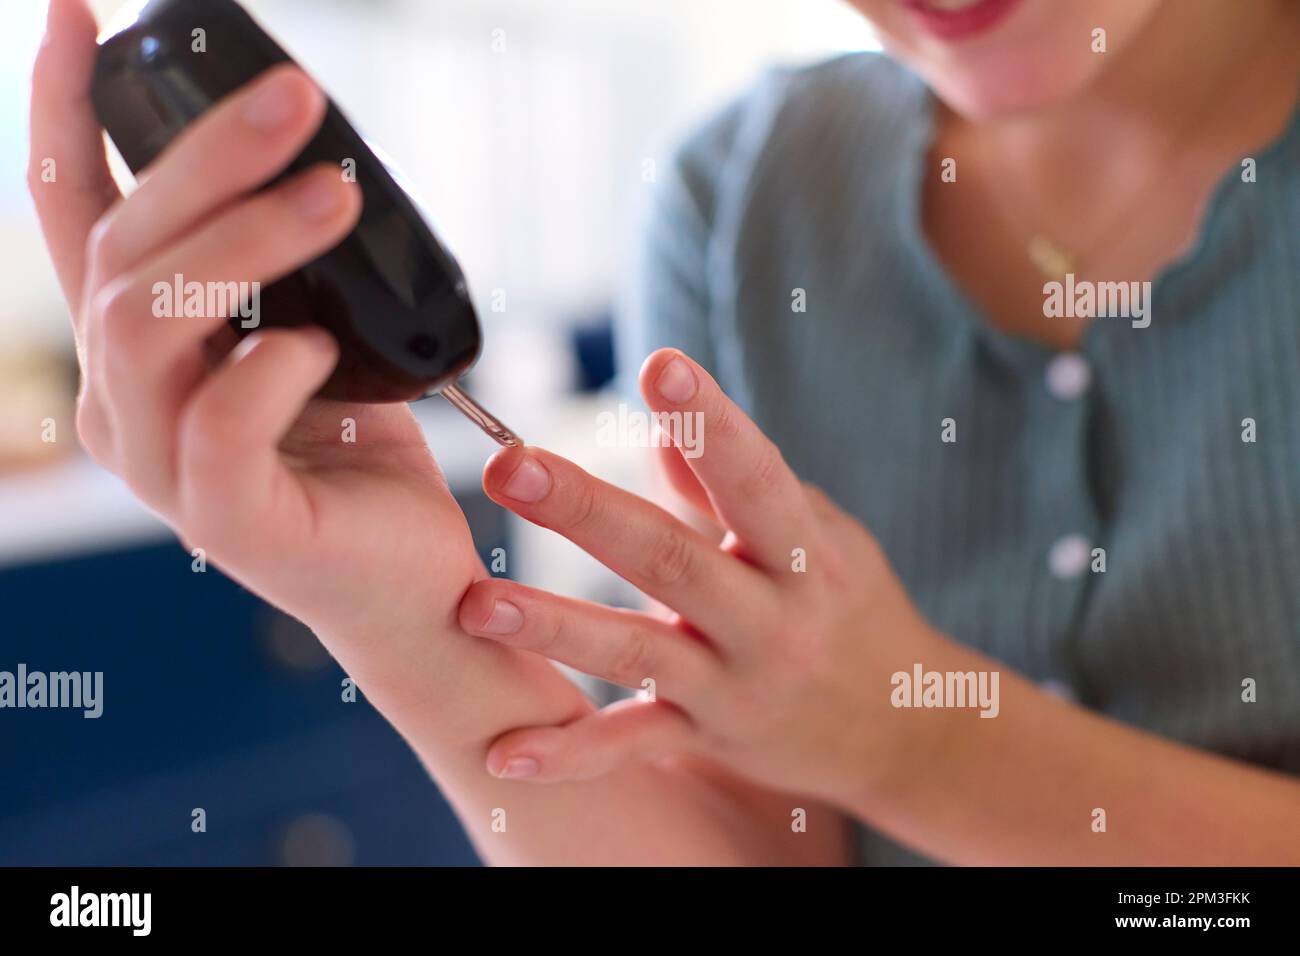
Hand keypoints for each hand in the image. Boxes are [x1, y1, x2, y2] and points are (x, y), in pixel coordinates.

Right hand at [29, 1, 479, 671]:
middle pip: (124, 250)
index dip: (68, 112)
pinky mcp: (225, 520)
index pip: (81, 215)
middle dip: (205, 157)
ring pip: (152, 321)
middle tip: (294, 98)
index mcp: (139, 351)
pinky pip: (218, 424)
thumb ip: (277, 272)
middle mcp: (127, 403)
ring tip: (335, 195)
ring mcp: (162, 468)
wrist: (408, 577)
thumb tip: (296, 163)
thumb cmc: (361, 454)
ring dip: (246, 240)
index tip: (80, 13)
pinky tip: (322, 348)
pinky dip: (271, 370)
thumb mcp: (315, 332)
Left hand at [459, 348, 957, 808]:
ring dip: (554, 626)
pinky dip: (569, 755)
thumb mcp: (819, 537)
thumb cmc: (852, 609)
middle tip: (510, 466)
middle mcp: (771, 620)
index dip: (711, 424)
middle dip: (588, 510)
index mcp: (803, 554)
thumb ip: (736, 490)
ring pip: (637, 653)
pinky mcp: (709, 738)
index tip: (660, 366)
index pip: (755, 479)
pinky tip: (502, 755)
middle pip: (673, 558)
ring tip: (476, 604)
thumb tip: (662, 431)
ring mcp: (736, 685)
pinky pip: (632, 747)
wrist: (902, 732)